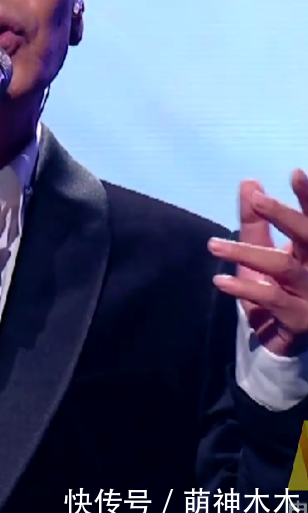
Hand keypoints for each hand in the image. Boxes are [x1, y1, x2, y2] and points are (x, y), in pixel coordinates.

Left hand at [209, 170, 307, 356]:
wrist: (283, 341)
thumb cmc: (276, 289)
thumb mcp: (262, 251)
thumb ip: (256, 220)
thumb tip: (250, 182)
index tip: (295, 172)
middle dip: (285, 216)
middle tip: (258, 199)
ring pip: (283, 266)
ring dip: (246, 253)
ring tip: (213, 245)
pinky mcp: (300, 318)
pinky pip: (271, 298)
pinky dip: (243, 287)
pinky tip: (219, 280)